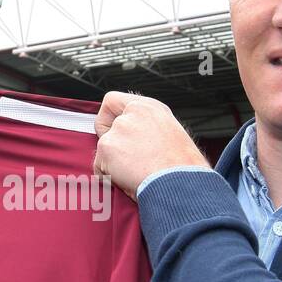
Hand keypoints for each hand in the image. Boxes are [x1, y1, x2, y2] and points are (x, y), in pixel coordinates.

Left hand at [92, 91, 209, 199]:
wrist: (181, 181)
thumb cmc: (181, 167)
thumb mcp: (169, 135)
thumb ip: (145, 128)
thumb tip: (132, 138)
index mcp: (148, 108)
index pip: (112, 101)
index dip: (108, 118)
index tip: (112, 131)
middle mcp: (131, 114)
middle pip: (106, 129)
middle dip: (114, 147)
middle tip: (133, 162)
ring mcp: (118, 129)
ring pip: (104, 150)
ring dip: (114, 164)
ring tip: (138, 172)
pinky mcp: (107, 146)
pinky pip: (99, 166)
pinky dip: (110, 177)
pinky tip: (130, 179)